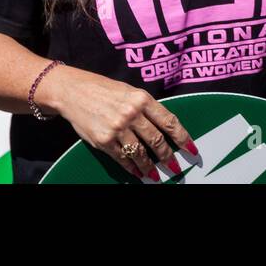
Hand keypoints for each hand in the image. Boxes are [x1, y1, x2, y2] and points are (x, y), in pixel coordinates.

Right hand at [40, 66, 196, 179]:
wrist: (73, 92)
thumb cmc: (104, 90)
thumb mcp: (130, 91)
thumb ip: (146, 108)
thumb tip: (165, 127)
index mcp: (142, 98)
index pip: (169, 121)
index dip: (183, 137)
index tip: (191, 149)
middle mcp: (132, 113)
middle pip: (157, 140)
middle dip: (168, 156)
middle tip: (175, 167)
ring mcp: (117, 128)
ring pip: (140, 152)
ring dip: (150, 166)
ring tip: (156, 175)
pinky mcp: (103, 140)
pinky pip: (122, 158)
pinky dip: (132, 167)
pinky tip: (138, 172)